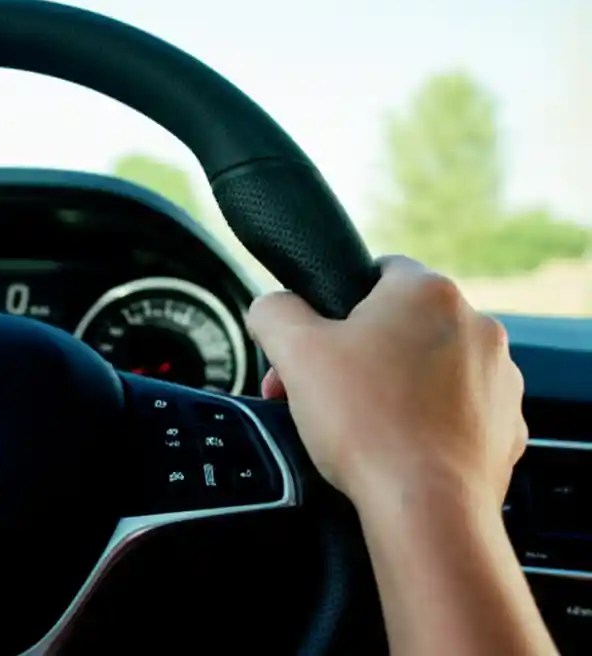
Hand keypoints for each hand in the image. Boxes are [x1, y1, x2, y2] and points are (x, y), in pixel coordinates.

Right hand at [245, 256, 525, 511]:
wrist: (427, 508)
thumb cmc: (367, 425)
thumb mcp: (293, 350)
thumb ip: (273, 310)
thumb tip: (273, 306)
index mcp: (427, 291)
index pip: (376, 271)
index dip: (335, 306)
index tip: (315, 344)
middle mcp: (475, 324)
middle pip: (400, 325)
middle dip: (357, 353)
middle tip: (320, 391)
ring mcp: (498, 376)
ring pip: (429, 368)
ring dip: (393, 385)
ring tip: (358, 423)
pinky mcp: (506, 424)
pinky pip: (455, 410)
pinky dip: (425, 422)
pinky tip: (395, 445)